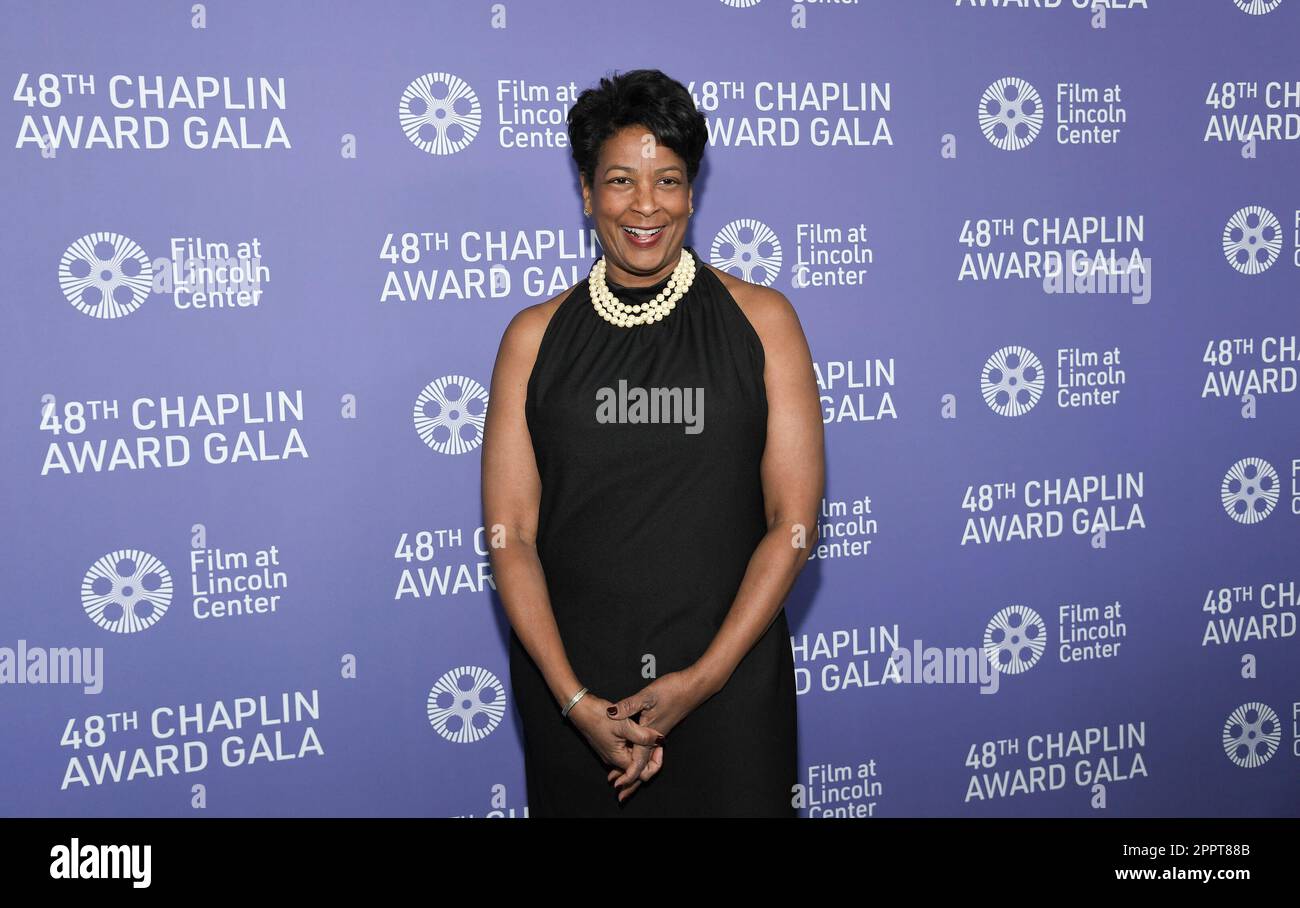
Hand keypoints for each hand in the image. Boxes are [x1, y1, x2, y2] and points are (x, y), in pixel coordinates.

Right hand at [566, 692, 663, 794]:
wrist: (579, 707)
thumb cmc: (598, 716)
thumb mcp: (625, 725)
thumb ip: (643, 735)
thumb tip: (660, 740)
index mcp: (618, 758)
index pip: (641, 771)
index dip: (654, 762)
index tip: (661, 747)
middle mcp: (613, 759)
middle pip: (636, 766)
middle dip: (650, 756)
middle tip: (658, 740)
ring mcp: (610, 753)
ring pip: (631, 757)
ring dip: (642, 750)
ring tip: (651, 736)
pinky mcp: (608, 744)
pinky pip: (625, 750)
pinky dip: (634, 746)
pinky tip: (639, 734)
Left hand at [603, 668, 712, 798]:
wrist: (694, 687)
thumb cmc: (673, 690)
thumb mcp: (648, 695)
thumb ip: (629, 706)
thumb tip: (611, 713)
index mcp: (650, 734)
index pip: (638, 763)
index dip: (627, 776)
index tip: (617, 786)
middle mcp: (655, 738)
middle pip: (643, 767)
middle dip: (631, 781)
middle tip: (619, 791)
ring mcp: (659, 734)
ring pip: (646, 759)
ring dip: (634, 770)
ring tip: (621, 777)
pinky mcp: (661, 727)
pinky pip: (649, 750)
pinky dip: (639, 757)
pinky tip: (632, 753)